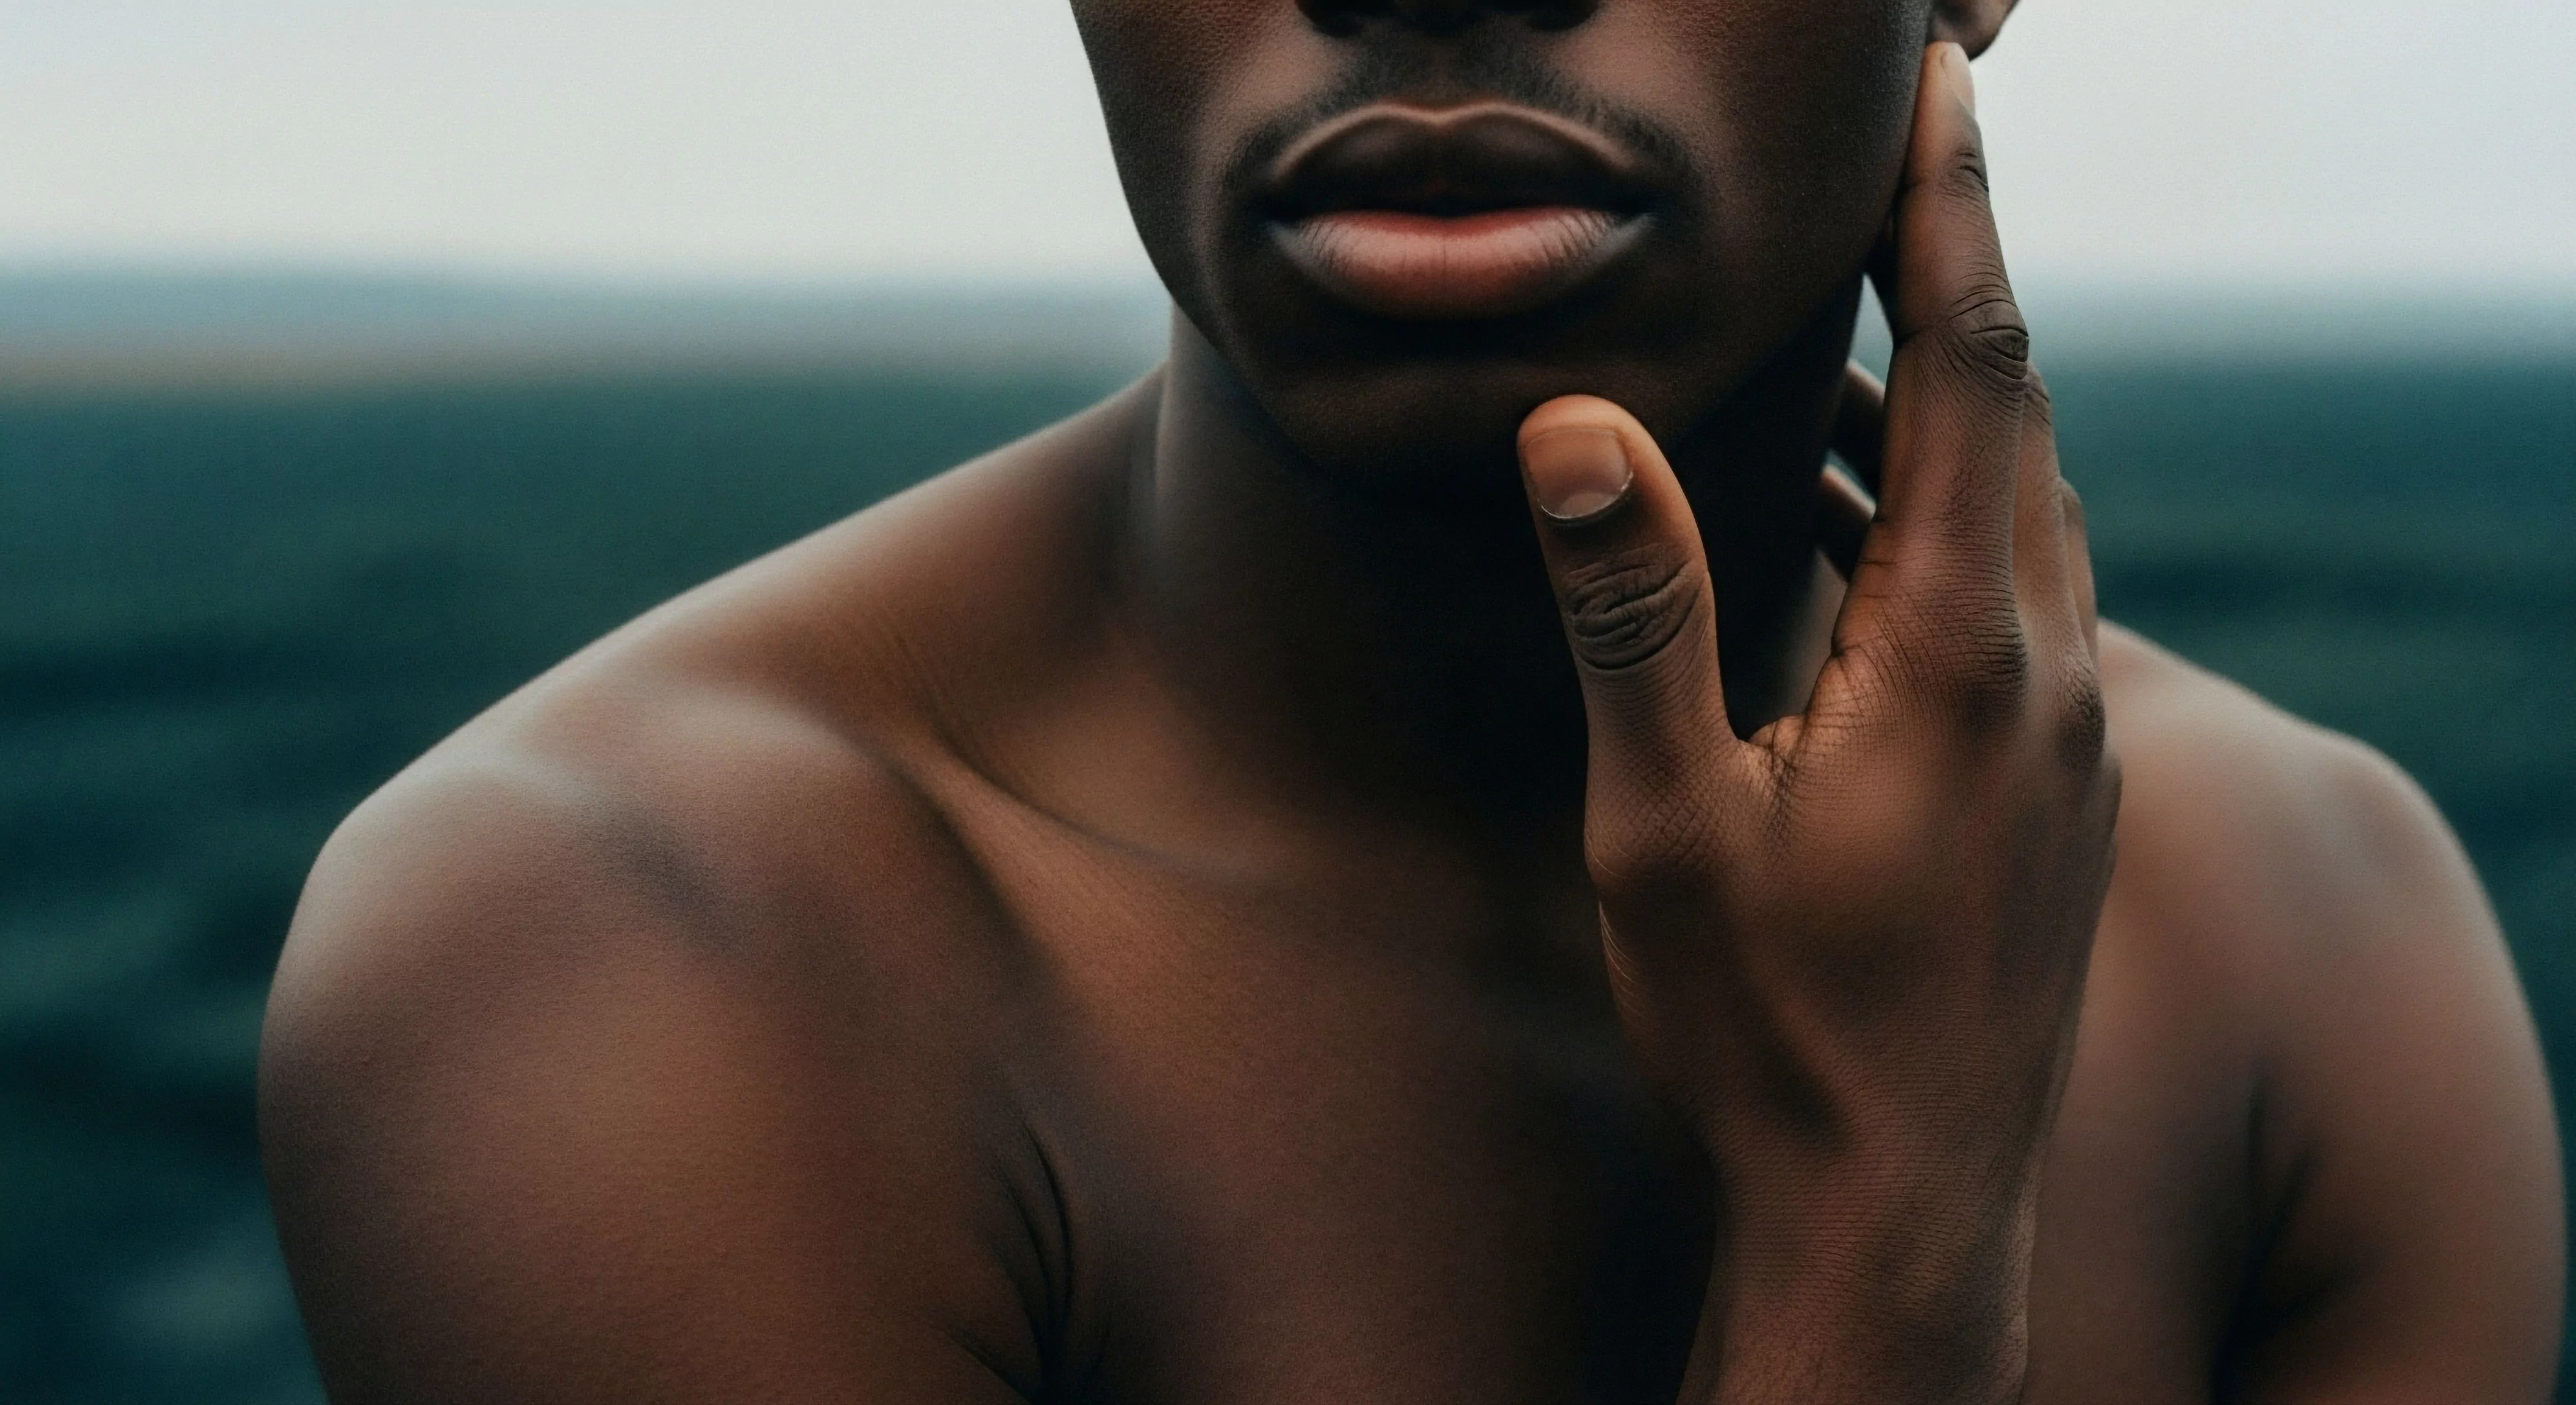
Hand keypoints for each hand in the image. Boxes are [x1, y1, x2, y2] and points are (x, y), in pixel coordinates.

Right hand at [1516, 44, 2117, 1403]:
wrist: (1901, 1205)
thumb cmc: (1767, 1028)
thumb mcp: (1665, 826)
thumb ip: (1635, 613)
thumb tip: (1580, 425)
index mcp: (1958, 651)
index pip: (1978, 365)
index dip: (1951, 211)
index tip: (1934, 89)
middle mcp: (2043, 667)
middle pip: (2017, 408)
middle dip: (1950, 270)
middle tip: (1881, 167)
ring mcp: (2063, 729)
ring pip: (2022, 501)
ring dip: (1940, 400)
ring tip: (1833, 332)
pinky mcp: (2050, 779)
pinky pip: (2016, 589)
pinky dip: (1946, 510)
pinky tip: (1856, 517)